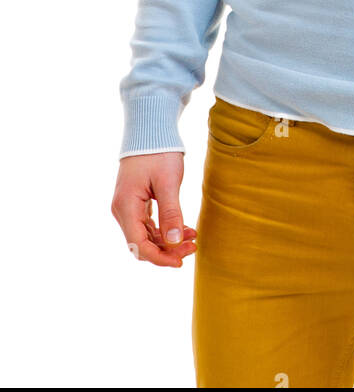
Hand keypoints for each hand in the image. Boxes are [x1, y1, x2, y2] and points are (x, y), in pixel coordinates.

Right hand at [111, 152, 197, 266]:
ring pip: (146, 235)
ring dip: (168, 240)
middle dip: (167, 250)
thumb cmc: (158, 152)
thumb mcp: (168, 182)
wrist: (150, 129)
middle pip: (141, 244)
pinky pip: (148, 224)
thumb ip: (171, 213)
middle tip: (193, 246)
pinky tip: (184, 229)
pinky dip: (165, 229)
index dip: (159, 258)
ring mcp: (127, 206)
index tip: (181, 261)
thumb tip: (175, 241)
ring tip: (193, 237)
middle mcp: (122, 210)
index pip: (139, 245)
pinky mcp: (135, 202)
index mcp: (126, 207)